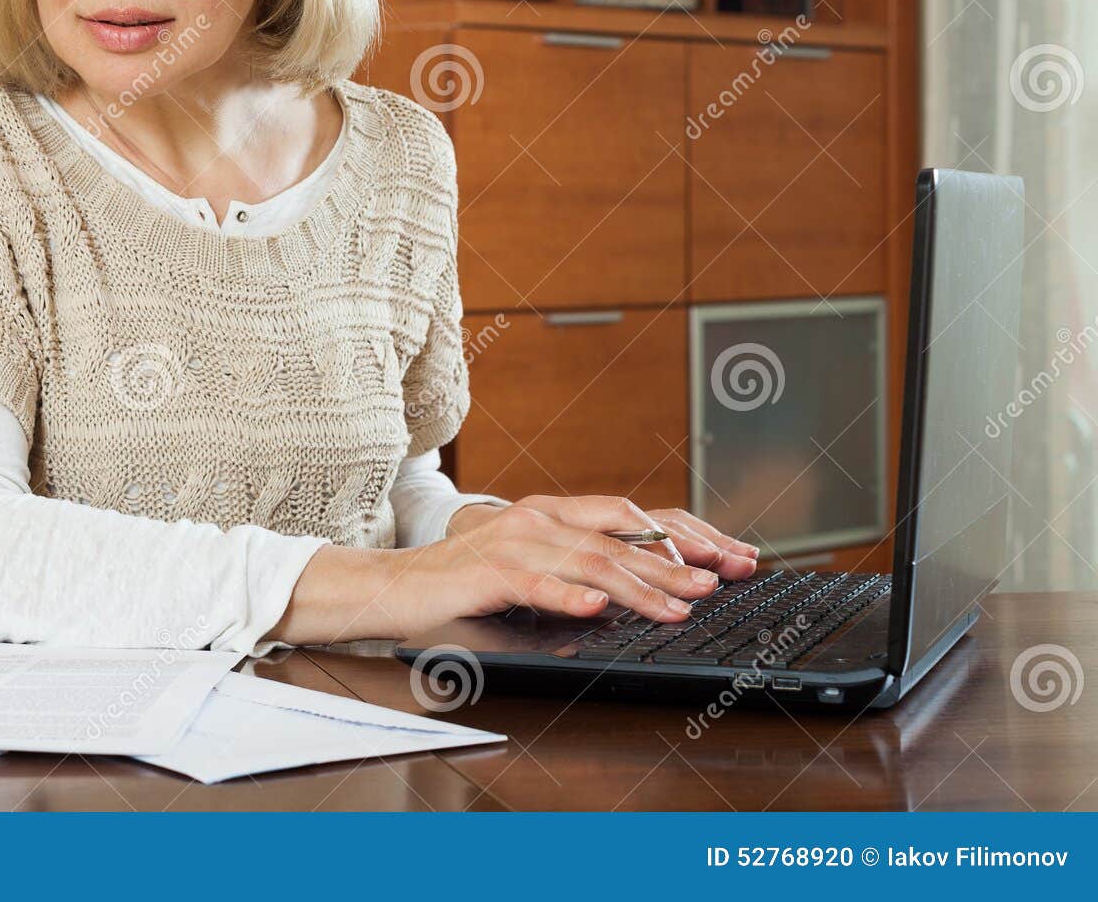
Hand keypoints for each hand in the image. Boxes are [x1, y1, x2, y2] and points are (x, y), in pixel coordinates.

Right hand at [386, 494, 759, 634]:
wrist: (393, 587)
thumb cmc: (462, 586)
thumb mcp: (531, 573)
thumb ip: (576, 576)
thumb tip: (639, 597)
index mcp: (554, 515)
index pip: (634, 516)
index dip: (687, 533)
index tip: (732, 555)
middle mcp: (539, 517)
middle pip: (623, 535)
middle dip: (681, 559)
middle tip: (725, 579)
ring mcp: (513, 540)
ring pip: (591, 559)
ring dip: (641, 586)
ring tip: (679, 607)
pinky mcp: (487, 571)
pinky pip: (536, 582)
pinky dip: (568, 596)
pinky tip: (597, 610)